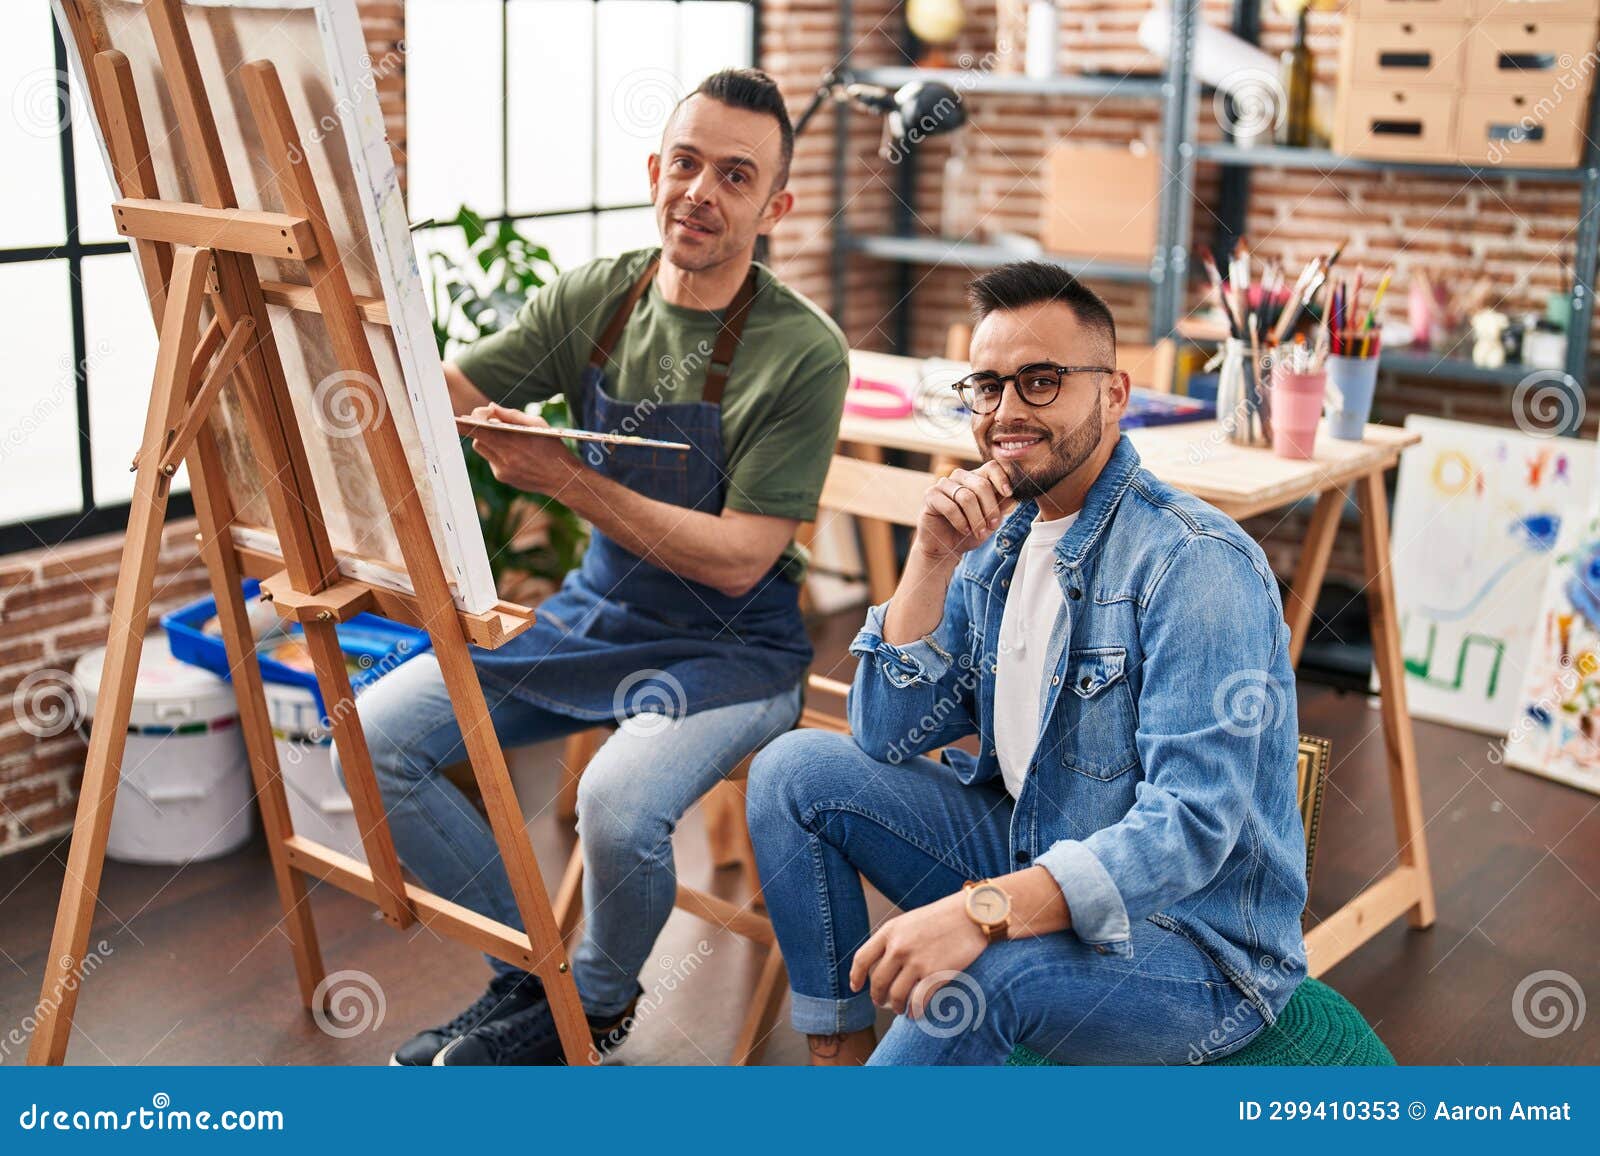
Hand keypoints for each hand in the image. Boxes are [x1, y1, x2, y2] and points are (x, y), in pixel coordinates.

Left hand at [463, 403, 578, 495]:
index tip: (478, 414)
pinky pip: (491, 459)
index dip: (473, 419)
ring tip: (506, 437)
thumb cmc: (552, 447)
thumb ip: (512, 414)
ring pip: (482, 449)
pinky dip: (498, 452)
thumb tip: (491, 407)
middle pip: (477, 438)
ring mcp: (501, 469)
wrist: (562, 478)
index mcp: (513, 441)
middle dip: (481, 428)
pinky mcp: (502, 477)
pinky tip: (514, 452)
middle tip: (491, 421)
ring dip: (489, 440)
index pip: (477, 428)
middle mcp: (504, 458)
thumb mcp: (538, 424)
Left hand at [849, 892, 988, 1017]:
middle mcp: (899, 948)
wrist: (972, 915)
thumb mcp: (909, 921)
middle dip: (877, 997)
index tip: (856, 987)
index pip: (862, 959)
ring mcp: (917, 962)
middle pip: (878, 982)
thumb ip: (894, 940)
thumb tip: (882, 964)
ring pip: (896, 996)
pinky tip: (916, 1012)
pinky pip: (918, 1002)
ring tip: (900, 1009)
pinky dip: (915, 1011)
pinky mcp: (936, 975)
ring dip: (896, 1007)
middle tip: (881, 1003)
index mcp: (890, 932)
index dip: (856, 976)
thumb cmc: (943, 917)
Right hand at [912, 461, 1016, 564]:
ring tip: (979, 532)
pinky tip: (964, 530)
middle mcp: (959, 477)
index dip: (1002, 478)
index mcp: (975, 478)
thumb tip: (1015, 497)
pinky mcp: (930, 495)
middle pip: (981, 484)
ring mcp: (943, 484)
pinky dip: (961, 521)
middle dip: (990, 508)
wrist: (945, 547)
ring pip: (966, 497)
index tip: (1009, 494)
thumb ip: (1001, 507)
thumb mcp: (990, 521)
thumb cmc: (968, 532)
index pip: (991, 467)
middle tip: (993, 526)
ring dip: (976, 518)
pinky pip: (950, 506)